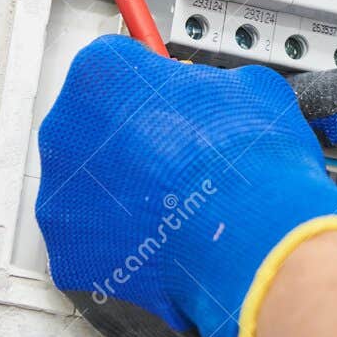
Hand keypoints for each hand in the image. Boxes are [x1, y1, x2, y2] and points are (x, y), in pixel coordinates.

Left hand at [34, 35, 336, 336]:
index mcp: (102, 82)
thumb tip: (224, 97)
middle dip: (138, 147)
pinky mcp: (79, 267)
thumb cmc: (262, 177)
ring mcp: (68, 210)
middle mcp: (69, 142)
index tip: (174, 108)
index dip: (155, 92)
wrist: (269, 259)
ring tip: (192, 214)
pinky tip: (181, 250)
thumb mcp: (257, 95)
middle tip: (189, 163)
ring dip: (133, 202)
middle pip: (97, 133)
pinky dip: (134, 253)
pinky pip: (103, 251)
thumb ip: (218, 88)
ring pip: (96, 195)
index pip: (116, 69)